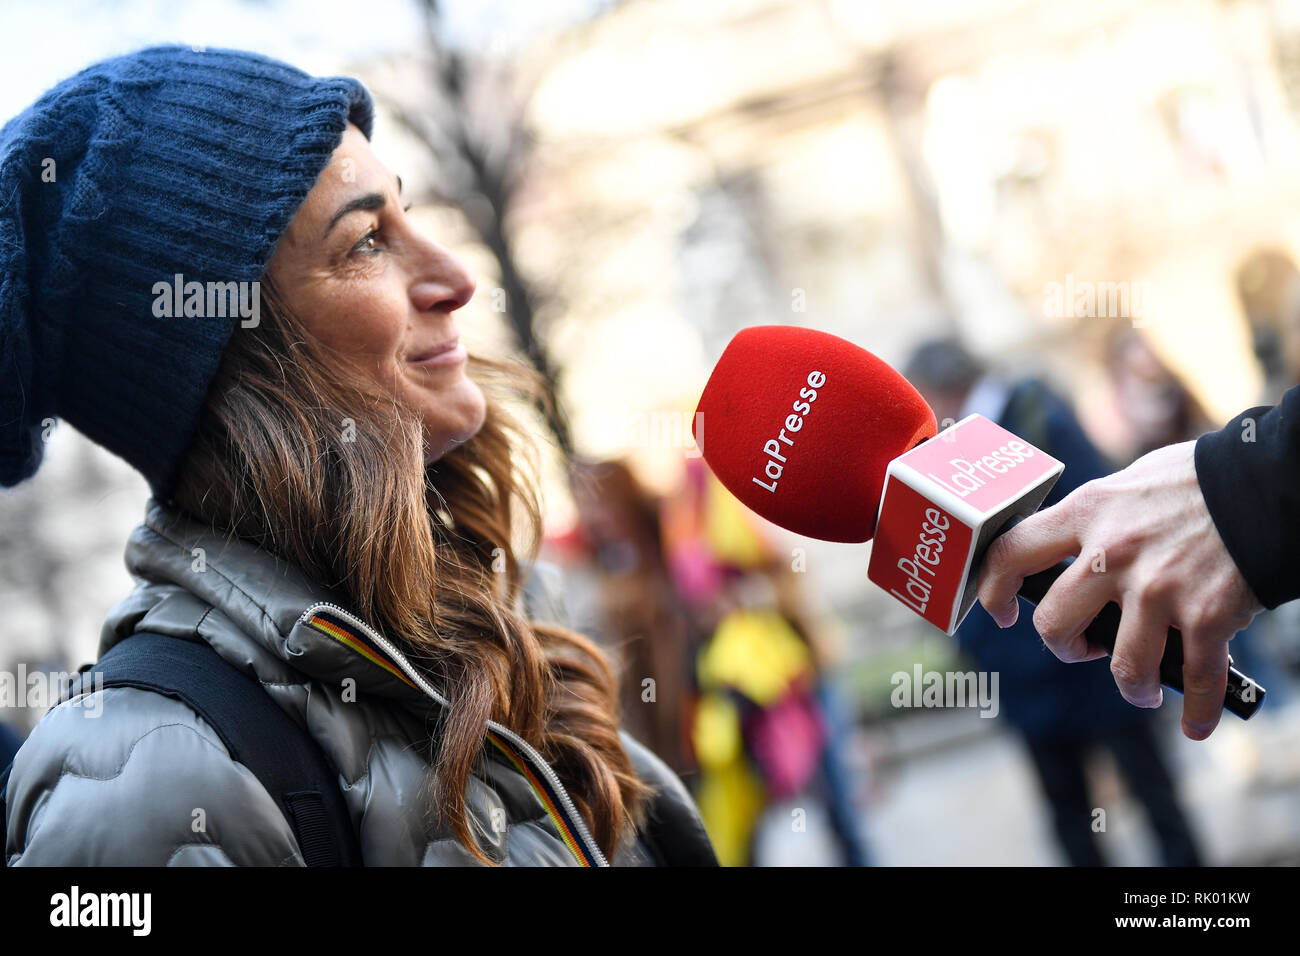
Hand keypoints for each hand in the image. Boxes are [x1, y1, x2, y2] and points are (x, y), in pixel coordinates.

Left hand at [976, 440, 1263, 739]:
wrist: (1270, 483)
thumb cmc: (1197, 481)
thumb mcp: (1127, 484)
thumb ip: (1095, 519)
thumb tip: (1069, 551)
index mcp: (1088, 513)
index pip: (1012, 553)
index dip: (994, 589)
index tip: (1003, 613)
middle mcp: (1112, 553)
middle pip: (1054, 623)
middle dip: (1065, 648)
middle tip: (1084, 648)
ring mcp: (1158, 588)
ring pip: (1121, 665)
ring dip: (1131, 686)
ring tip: (1140, 687)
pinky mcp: (1206, 616)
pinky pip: (1196, 680)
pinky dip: (1197, 712)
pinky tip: (1195, 725)